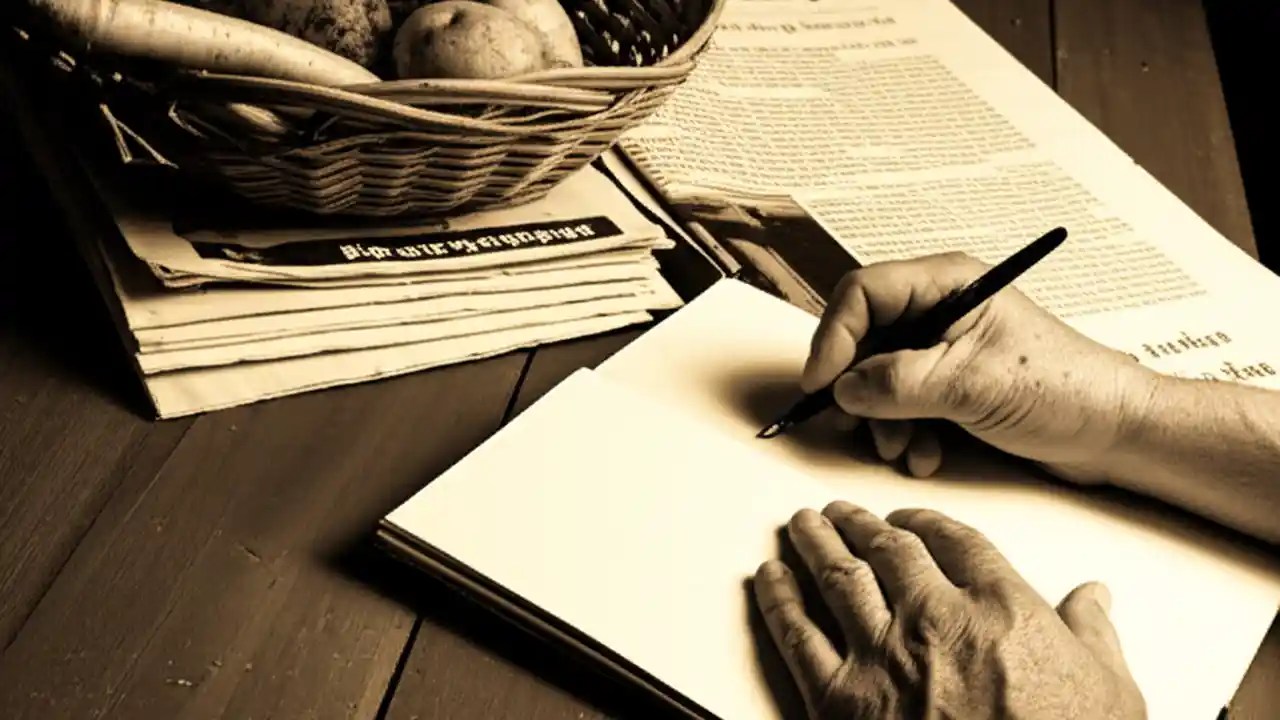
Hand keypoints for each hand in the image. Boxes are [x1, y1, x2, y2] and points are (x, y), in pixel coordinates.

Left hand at [753, 502, 1144, 719]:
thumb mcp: (1110, 695)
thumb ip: (1096, 636)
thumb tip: (1095, 597)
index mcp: (1001, 609)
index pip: (955, 542)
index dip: (926, 522)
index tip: (910, 518)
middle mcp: (935, 621)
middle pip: (888, 550)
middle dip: (860, 523)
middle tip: (842, 511)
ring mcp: (882, 658)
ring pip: (837, 577)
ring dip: (816, 543)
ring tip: (802, 525)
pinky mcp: (839, 701)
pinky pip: (797, 634)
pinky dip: (777, 599)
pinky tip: (768, 578)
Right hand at [804, 252, 1156, 480]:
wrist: (1114, 432)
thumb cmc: (1064, 389)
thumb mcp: (972, 385)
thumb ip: (900, 384)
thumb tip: (843, 390)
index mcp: (947, 284)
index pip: (862, 294)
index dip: (833, 338)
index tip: (822, 384)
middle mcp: (939, 310)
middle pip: (862, 339)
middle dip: (856, 389)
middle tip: (850, 426)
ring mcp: (942, 349)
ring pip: (876, 379)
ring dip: (881, 420)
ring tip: (903, 449)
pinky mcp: (948, 385)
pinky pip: (899, 405)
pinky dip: (903, 432)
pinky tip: (926, 454)